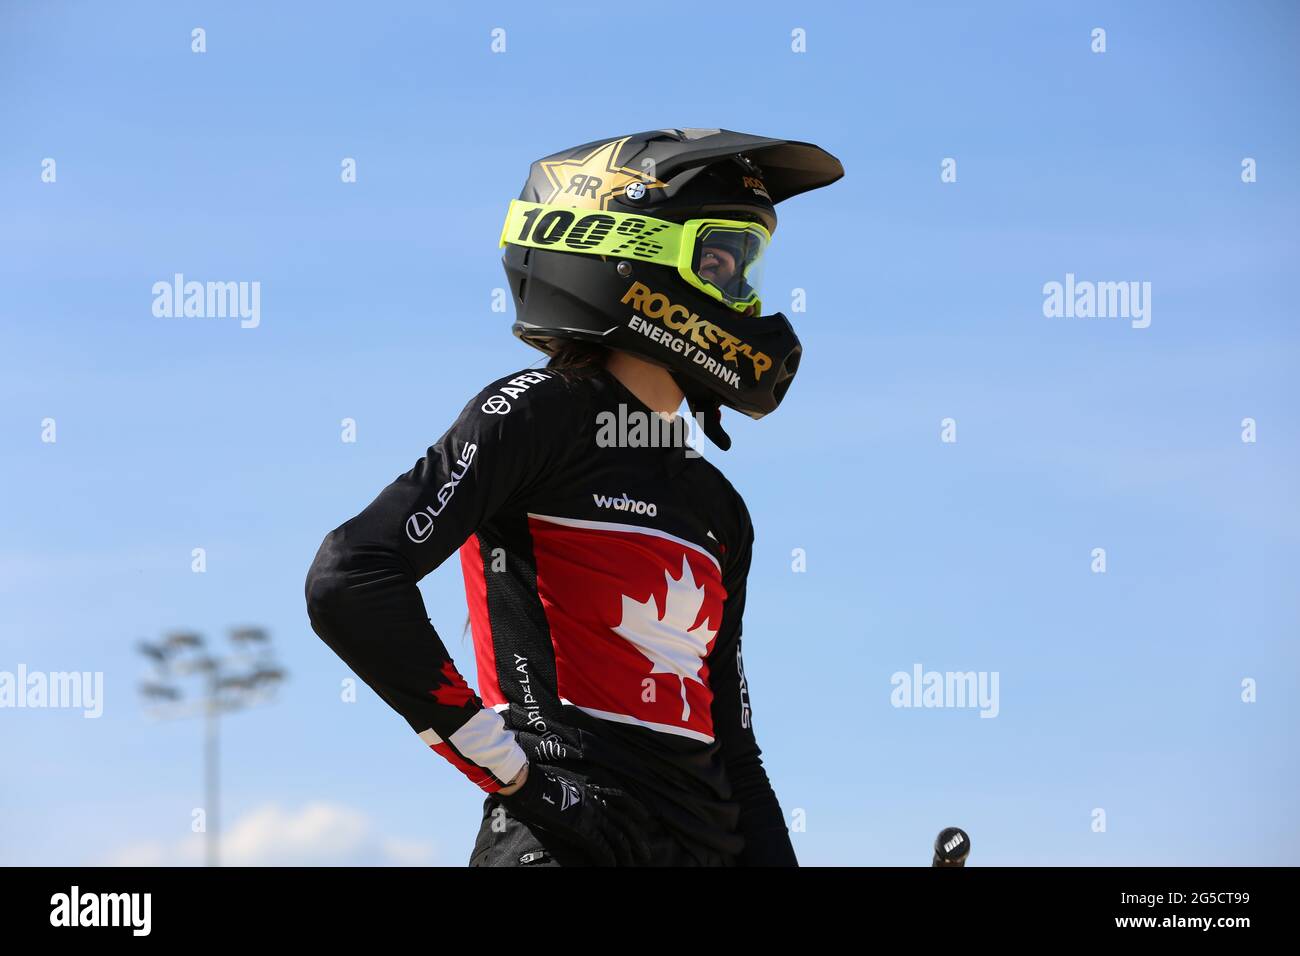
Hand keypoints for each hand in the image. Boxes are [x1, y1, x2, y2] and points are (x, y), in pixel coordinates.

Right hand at [498, 763, 654, 865]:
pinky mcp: (582, 830)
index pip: (621, 798)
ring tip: (633, 864)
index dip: (636, 809)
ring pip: (618, 837)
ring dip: (627, 854)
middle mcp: (596, 803)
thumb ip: (572, 795)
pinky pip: (602, 848)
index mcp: (592, 791)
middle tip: (646, 854)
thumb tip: (572, 803)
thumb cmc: (537, 784)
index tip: (645, 818)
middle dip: (638, 840)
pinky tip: (613, 867)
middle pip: (625, 822)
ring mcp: (590, 816)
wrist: (529, 785)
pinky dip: (609, 859)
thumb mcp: (561, 786)